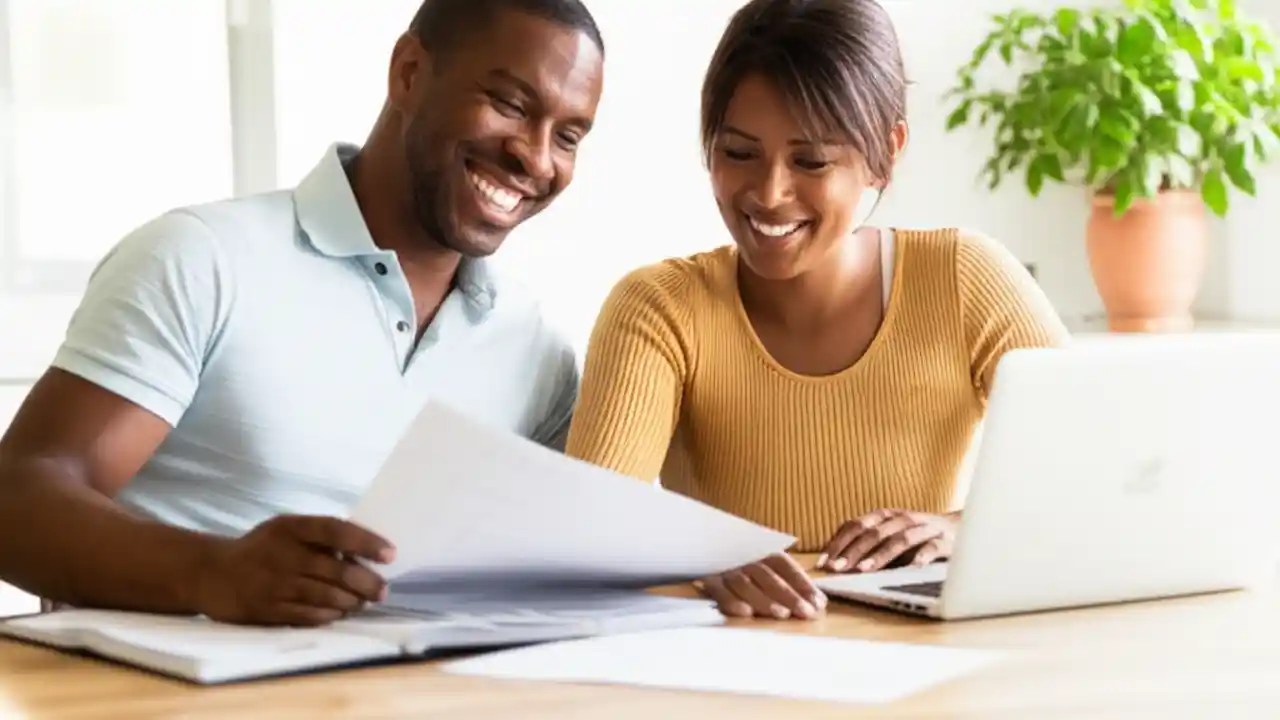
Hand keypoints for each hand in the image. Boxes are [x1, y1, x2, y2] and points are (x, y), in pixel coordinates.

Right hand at [194, 514, 395, 625]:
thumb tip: (364, 552)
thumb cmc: (260, 548)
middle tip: (382, 590)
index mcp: (290, 528)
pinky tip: (339, 612)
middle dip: (367, 583)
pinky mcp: (269, 609)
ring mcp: (276, 584)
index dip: (366, 542)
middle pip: (337, 570)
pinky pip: (310, 615)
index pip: (336, 530)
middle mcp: (284, 554)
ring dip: (352, 601)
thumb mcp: (285, 530)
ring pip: (327, 596)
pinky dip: (331, 615)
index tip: (390, 554)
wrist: (210, 573)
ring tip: (363, 602)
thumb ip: (319, 536)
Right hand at [697, 553, 826, 620]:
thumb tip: (820, 603)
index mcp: (761, 551)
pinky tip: (745, 612)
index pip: (785, 565)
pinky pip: (719, 591)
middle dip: (789, 595)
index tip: (818, 603)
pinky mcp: (708, 581)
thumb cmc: (745, 572)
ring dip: (764, 599)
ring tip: (781, 614)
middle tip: (805, 612)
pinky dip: (732, 601)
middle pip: (768, 575)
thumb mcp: (768, 572)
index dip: (802, 583)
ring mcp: (726, 569)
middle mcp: (744, 558)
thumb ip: (793, 584)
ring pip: (745, 583)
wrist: (701, 556)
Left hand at [817, 509, 957, 573]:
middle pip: (874, 532)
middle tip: (838, 568)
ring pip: (900, 539)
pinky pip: (933, 548)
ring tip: (865, 570)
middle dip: (853, 551)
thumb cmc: (917, 537)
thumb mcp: (889, 535)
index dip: (838, 542)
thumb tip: (833, 561)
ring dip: (881, 555)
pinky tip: (913, 568)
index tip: (824, 562)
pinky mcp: (946, 542)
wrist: (961, 529)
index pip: (856, 525)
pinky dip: (923, 556)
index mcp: (885, 516)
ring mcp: (925, 529)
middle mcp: (903, 519)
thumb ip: (866, 544)